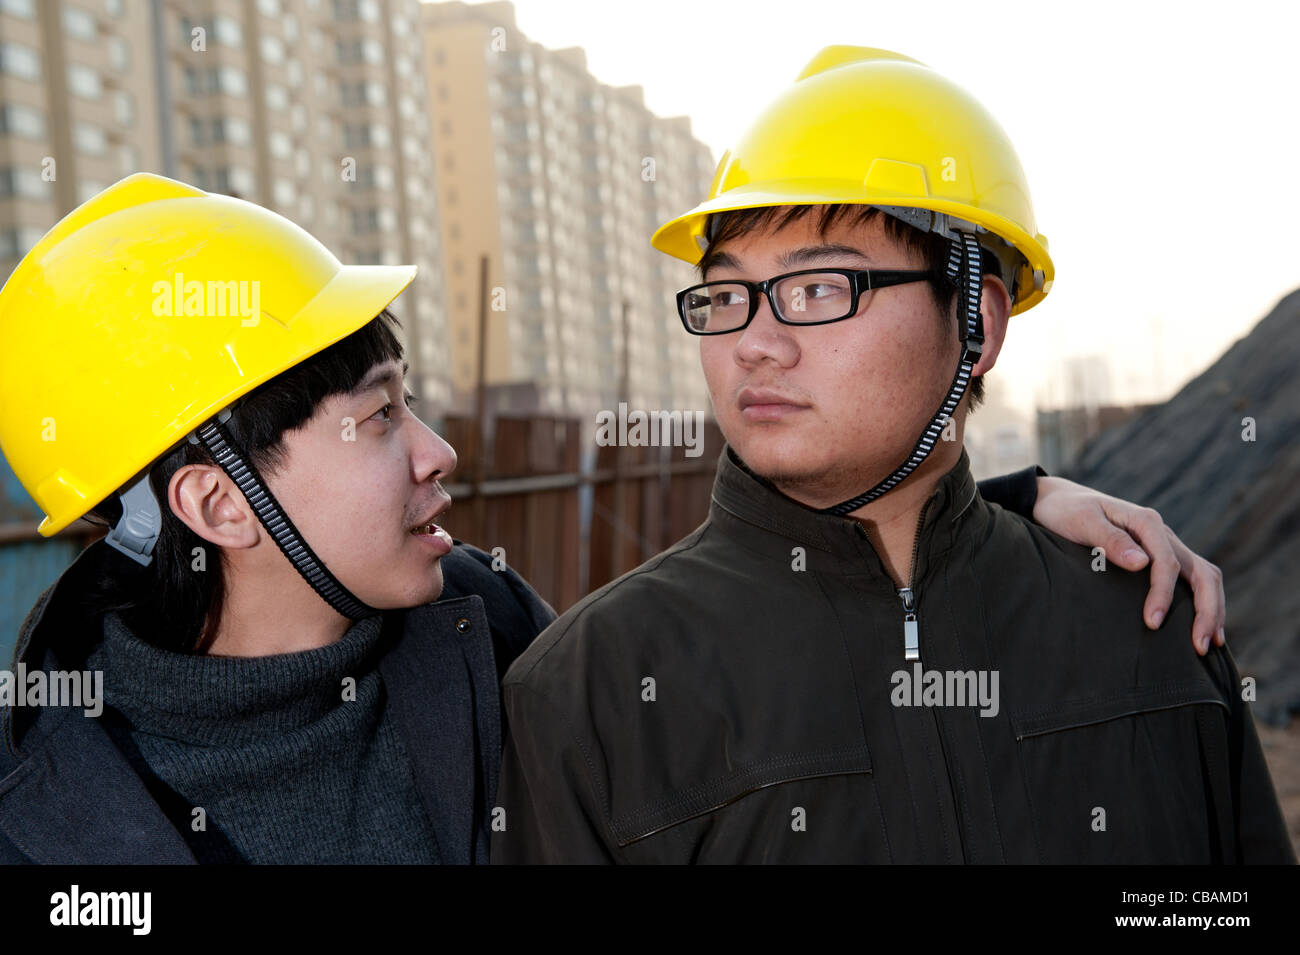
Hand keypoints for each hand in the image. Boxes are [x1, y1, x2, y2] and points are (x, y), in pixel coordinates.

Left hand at [1033, 476, 1225, 655]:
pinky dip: (1203, 603)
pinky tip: (1201, 627)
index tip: (1153, 623)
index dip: (1164, 595)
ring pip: (1204, 577)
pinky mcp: (1159, 557)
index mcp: (1146, 522)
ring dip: (1213, 610)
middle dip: (1207, 610)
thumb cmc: (1067, 512)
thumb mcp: (1083, 522)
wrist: (1058, 501)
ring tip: (1210, 645)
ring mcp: (1164, 545)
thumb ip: (1110, 540)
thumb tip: (1142, 563)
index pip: (1167, 563)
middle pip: (1201, 572)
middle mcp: (1162, 533)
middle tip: (1199, 646)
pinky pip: (1192, 580)